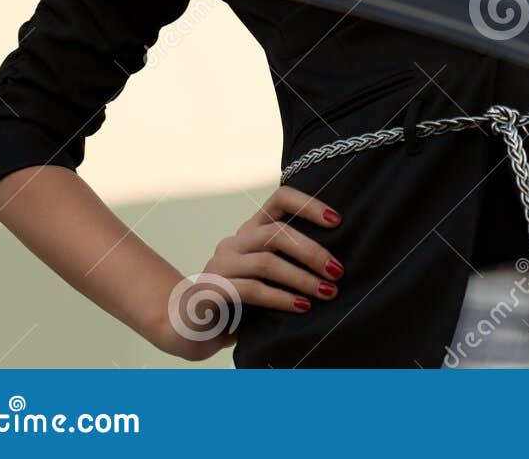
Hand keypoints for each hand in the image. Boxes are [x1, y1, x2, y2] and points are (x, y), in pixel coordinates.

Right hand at [150, 185, 345, 361]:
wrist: (191, 328)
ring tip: (327, 292)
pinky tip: (302, 307)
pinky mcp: (212, 289)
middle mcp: (234, 241)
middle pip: (276, 232)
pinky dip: (281, 298)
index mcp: (251, 230)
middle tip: (338, 271)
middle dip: (312, 252)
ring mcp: (221, 264)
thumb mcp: (268, 277)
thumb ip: (290, 263)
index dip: (309, 204)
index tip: (337, 220)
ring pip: (266, 262)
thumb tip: (337, 265)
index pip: (280, 199)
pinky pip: (251, 289)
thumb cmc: (240, 302)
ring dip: (302, 278)